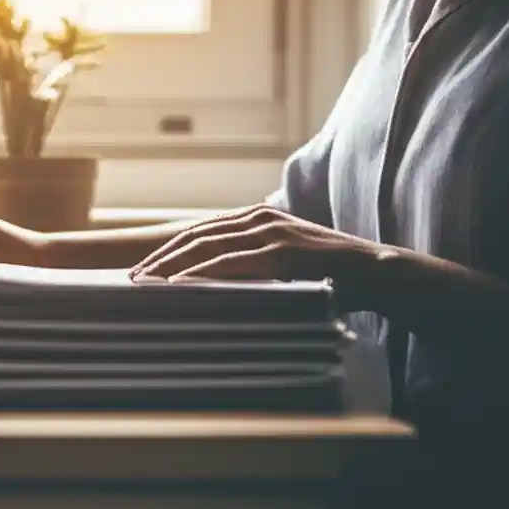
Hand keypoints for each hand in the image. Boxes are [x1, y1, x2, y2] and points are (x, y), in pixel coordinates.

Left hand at [128, 205, 384, 306]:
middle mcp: (259, 219)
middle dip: (159, 258)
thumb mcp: (283, 265)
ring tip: (144, 283)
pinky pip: (230, 264)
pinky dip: (199, 274)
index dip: (168, 250)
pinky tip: (177, 285)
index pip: (200, 232)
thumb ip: (253, 267)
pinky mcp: (281, 253)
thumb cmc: (330, 276)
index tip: (142, 270)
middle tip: (131, 279)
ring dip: (170, 266)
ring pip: (205, 247)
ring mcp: (270, 233)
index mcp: (257, 218)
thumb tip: (216, 289)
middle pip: (194, 236)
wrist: (377, 274)